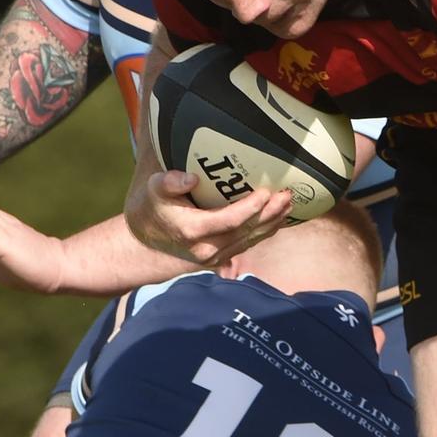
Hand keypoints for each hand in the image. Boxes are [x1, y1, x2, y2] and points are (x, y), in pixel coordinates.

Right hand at [124, 170, 292, 265]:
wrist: (146, 236)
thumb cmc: (152, 206)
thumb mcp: (154, 189)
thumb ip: (169, 182)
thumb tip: (191, 178)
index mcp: (192, 231)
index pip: (229, 220)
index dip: (250, 207)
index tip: (266, 192)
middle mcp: (206, 249)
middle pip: (246, 231)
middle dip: (270, 214)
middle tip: (287, 194)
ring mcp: (214, 257)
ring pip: (250, 240)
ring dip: (272, 222)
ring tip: (290, 204)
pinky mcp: (220, 258)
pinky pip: (248, 244)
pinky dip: (265, 231)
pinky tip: (279, 218)